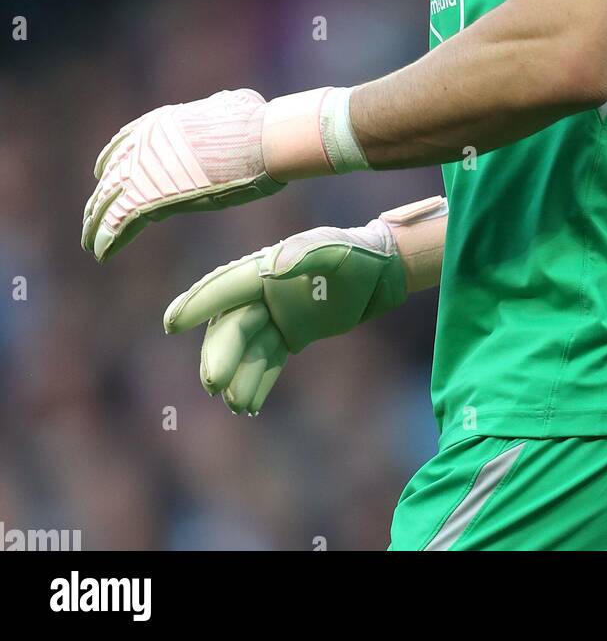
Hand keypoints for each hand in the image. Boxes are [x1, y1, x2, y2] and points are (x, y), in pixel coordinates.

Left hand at [82, 89, 284, 262]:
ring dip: (97, 225)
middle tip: (92, 219)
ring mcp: (144, 170)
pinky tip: (103, 254)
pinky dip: (110, 239)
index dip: (111, 164)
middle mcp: (144, 144)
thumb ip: (218, 111)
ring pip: (107, 202)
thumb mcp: (232, 106)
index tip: (104, 178)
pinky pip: (119, 222)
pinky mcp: (151, 197)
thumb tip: (226, 108)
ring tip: (90, 243)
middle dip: (100, 199)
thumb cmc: (256, 124)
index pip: (122, 145)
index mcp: (160, 123)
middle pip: (110, 177)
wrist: (261, 140)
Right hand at [163, 220, 407, 413]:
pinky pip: (266, 361)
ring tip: (237, 405)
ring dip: (237, 376)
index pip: (226, 286)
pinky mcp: (289, 335)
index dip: (198, 304)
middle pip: (231, 325)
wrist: (382, 275)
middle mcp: (263, 291)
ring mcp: (274, 315)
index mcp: (266, 266)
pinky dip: (257, 382)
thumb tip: (273, 267)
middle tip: (214, 385)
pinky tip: (250, 407)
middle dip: (220, 355)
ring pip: (246, 349)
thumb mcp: (338, 252)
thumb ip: (307, 255)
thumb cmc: (358, 256)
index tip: (171, 325)